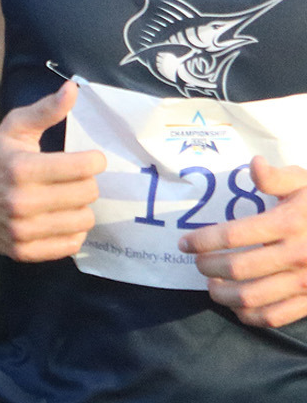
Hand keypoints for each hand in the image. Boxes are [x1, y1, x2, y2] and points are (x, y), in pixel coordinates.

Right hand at [0, 80, 104, 259]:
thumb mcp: (14, 128)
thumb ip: (46, 110)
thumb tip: (74, 89)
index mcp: (21, 168)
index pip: (84, 167)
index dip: (94, 160)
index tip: (89, 158)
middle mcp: (21, 202)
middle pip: (88, 194)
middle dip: (86, 182)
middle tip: (73, 178)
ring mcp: (22, 230)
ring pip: (84, 220)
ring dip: (80, 207)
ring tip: (66, 198)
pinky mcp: (23, 250)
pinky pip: (71, 244)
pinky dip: (71, 231)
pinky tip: (59, 218)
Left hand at [183, 156, 306, 327]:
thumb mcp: (304, 183)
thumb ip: (276, 178)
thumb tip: (254, 164)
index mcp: (289, 223)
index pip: (234, 235)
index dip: (202, 241)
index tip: (185, 243)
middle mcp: (297, 255)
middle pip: (237, 268)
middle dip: (208, 267)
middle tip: (198, 263)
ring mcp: (305, 282)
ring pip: (251, 297)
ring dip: (222, 295)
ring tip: (212, 285)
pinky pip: (274, 317)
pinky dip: (248, 316)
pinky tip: (237, 305)